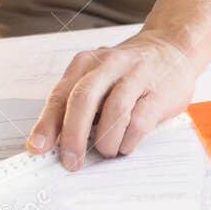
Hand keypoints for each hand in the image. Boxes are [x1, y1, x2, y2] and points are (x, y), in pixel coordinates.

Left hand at [26, 31, 200, 168]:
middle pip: (83, 100)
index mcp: (86, 63)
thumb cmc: (129, 70)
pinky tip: (126, 145)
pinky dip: (128, 139)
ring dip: (106, 140)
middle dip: (73, 136)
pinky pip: (139, 121)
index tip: (37, 147)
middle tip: (71, 161)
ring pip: (113, 111)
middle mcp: (109, 65)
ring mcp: (136, 76)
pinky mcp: (158, 92)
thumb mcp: (98, 78)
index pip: (61, 95)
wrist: (173, 48)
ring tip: (106, 151)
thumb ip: (77, 102)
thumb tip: (55, 141)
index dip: (47, 124)